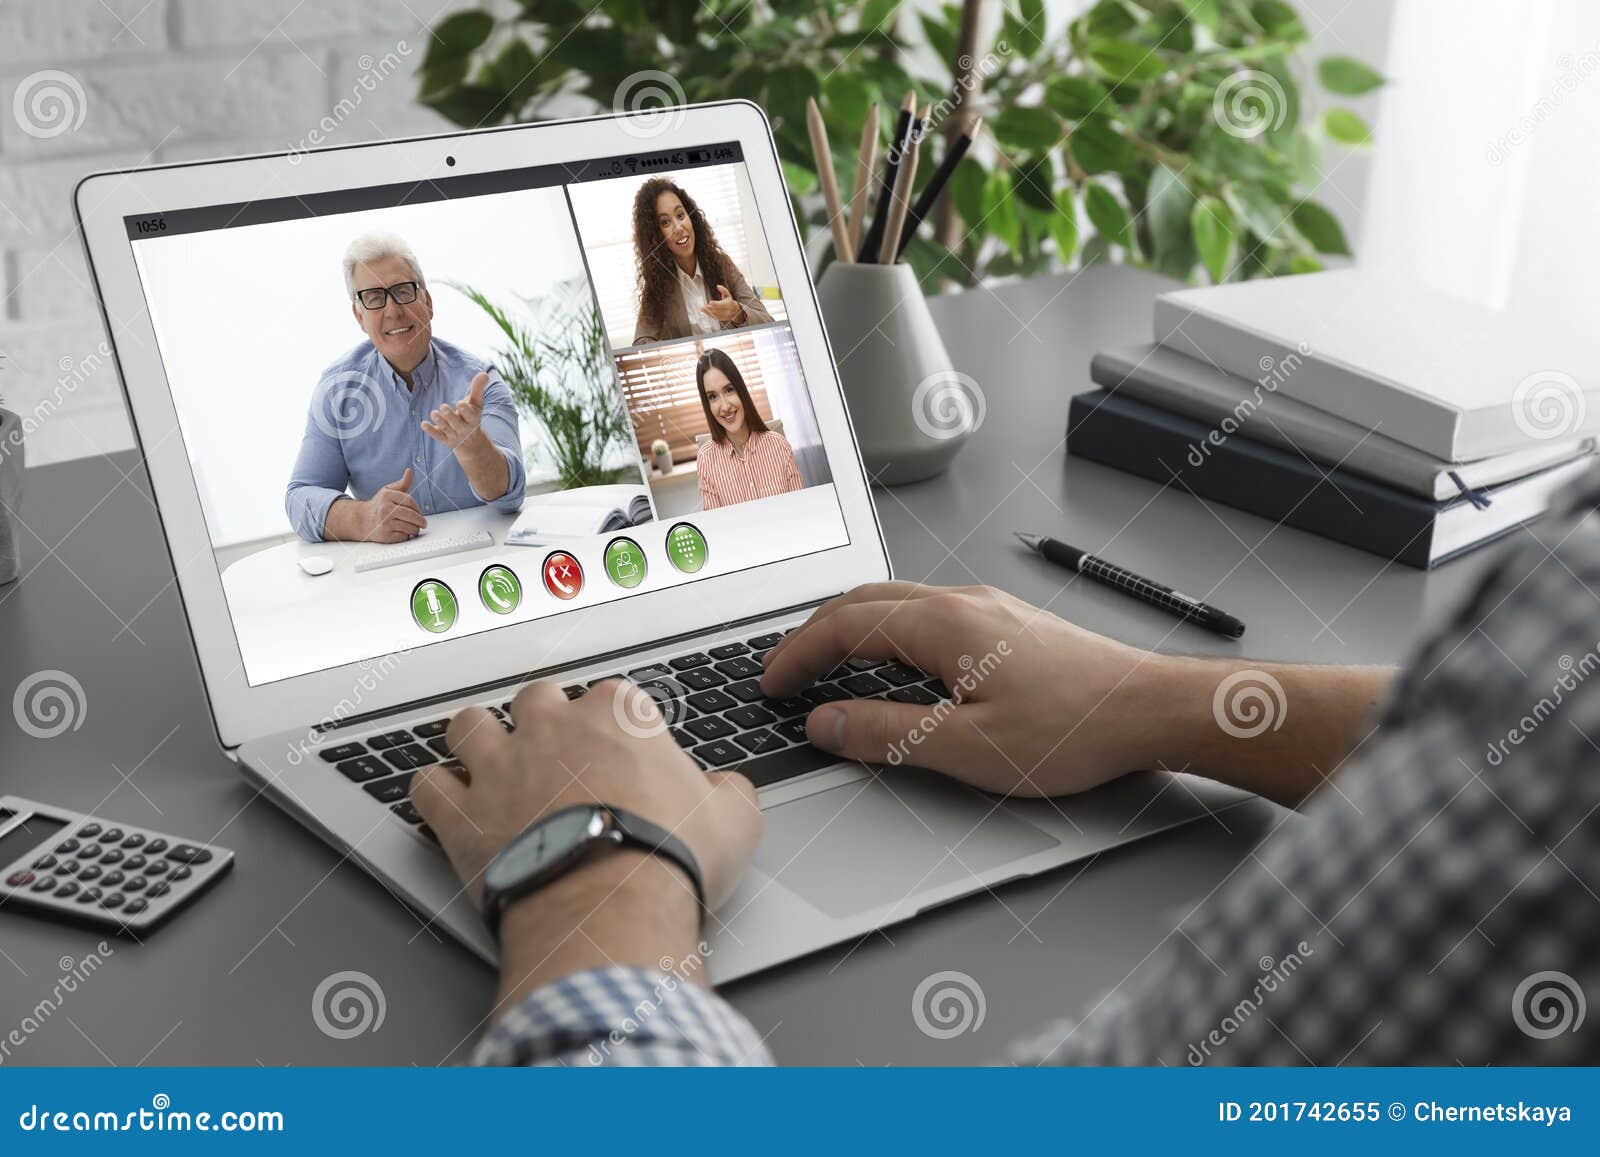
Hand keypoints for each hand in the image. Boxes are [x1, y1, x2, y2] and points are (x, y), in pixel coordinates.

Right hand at [344, 467, 425, 543]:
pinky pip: (404, 536)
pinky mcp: (385, 535)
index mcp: (387, 496)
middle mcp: (385, 509)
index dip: (417, 508)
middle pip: (412, 515)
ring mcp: (385, 522)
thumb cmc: (379, 505)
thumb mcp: (389, 491)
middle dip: (420, 521)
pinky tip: (402, 532)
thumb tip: (409, 471)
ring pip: (410, 527)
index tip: (419, 511)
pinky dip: (406, 535)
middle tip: (423, 523)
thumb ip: (402, 483)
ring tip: (413, 527)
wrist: (362, 520)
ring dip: (415, 529)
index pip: (410, 501)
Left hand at [410, 679, 762, 999]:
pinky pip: (426, 785)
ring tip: (488, 757)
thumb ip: (729, 792)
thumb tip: (727, 791)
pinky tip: (445, 801)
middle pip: (537, 697)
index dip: (618, 724)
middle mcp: (552, 727)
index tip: (625, 750)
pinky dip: (433, 791)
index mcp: (619, 715)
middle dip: (544, 717)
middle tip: (557, 749)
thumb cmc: (667, 858)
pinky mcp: (461, 814)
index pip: (614, 696)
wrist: (610, 908)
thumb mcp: (734, 821)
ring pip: (469, 724)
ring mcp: (500, 766)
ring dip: (476, 737)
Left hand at [421, 370, 487, 450]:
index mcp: (473, 419)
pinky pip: (437, 436)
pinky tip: (424, 424)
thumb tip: (484, 373)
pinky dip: (431, 431)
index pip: (470, 415)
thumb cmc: (472, 416)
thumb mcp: (476, 403)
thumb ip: (478, 389)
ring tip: (434, 413)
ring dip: (440, 421)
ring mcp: (454, 435)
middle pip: (456, 423)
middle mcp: (464, 428)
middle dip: (450, 416)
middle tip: (443, 407)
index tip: (460, 403)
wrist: (471, 442)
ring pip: (446, 428)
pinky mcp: (445, 439)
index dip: (465, 410)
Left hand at [698, 285, 744, 324]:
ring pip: (715, 314)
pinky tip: (703, 311)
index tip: (710, 302)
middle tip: (704, 306)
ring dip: (708, 311)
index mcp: (729, 304)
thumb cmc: (729, 302)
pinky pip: (714, 317)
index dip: (716, 304)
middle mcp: (727, 311)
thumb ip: (724, 290)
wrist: (734, 311)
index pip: (722, 305)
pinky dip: (708, 314)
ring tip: (702, 308)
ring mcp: (724, 316)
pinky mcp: (720, 319)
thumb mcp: (728, 295)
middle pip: (718, 310)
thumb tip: (718, 286)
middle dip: (710, 308)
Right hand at [758, 582, 1178, 797]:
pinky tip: (890, 662)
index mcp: (943, 624)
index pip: (844, 627)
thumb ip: (887, 735)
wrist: (1150, 708)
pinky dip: (886, 632)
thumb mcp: (968, 746)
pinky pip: (925, 612)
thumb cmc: (1075, 727)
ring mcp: (985, 608)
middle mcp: (961, 602)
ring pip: (895, 602)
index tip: (770, 683)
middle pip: (863, 601)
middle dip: (813, 633)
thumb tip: (825, 724)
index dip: (797, 655)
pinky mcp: (1004, 622)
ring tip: (824, 665)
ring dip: (849, 629)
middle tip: (784, 671)